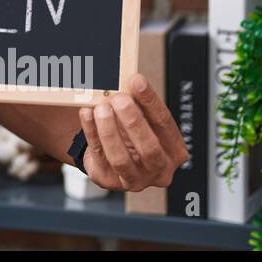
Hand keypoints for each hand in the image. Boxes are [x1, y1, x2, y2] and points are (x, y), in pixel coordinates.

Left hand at [78, 72, 189, 192]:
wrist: (112, 158)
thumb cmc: (133, 134)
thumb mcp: (143, 120)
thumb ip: (139, 104)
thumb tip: (128, 82)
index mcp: (174, 151)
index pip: (165, 124)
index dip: (150, 101)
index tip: (137, 81)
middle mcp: (159, 170)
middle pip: (149, 147)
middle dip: (133, 121)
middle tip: (119, 99)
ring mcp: (134, 180)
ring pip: (121, 158)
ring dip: (109, 130)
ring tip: (101, 108)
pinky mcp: (108, 180)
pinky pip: (99, 156)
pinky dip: (92, 133)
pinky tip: (87, 114)